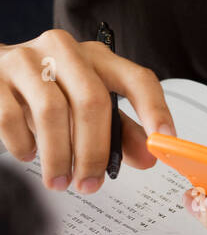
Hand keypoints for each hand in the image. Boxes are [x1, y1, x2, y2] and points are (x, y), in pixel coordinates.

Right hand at [0, 29, 173, 192]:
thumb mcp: (86, 104)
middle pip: (92, 101)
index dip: (154, 110)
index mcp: (98, 57)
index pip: (137, 79)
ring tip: (60, 180)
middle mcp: (64, 51)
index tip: (163, 140)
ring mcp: (26, 60)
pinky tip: (29, 154)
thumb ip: (119, 129)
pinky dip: (23, 144)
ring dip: (59, 156)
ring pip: (51, 111)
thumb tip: (148, 157)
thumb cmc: (47, 88)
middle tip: (90, 183)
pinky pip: (10, 116)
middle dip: (94, 151)